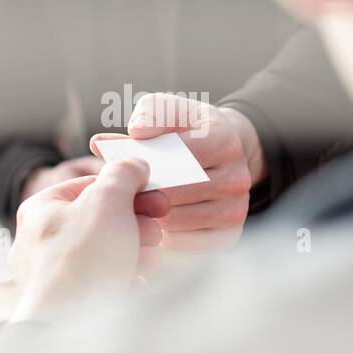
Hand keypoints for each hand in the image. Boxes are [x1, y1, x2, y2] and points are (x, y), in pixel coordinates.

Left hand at [9, 158, 170, 321]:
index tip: (155, 198)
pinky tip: (135, 284)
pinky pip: (100, 283)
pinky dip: (122, 280)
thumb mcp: (107, 202)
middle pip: (98, 221)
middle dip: (134, 225)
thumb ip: (123, 175)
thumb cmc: (81, 261)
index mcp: (41, 209)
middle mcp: (39, 240)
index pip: (90, 185)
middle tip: (155, 233)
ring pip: (102, 253)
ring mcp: (51, 274)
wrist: (66, 328)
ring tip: (148, 262)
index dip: (128, 189)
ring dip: (134, 253)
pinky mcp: (66, 302)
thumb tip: (134, 165)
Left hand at [92, 93, 266, 252]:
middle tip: (115, 191)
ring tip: (130, 204)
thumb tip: (136, 132)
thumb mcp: (171, 109)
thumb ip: (151, 113)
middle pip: (173, 193)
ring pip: (174, 221)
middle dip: (140, 191)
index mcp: (225, 141)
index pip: (178, 157)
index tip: (120, 166)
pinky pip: (183, 242)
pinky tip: (152, 219)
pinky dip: (161, 234)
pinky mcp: (229, 235)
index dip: (144, 163)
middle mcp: (237, 178)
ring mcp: (235, 209)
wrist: (225, 152)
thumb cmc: (188, 130)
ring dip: (146, 215)